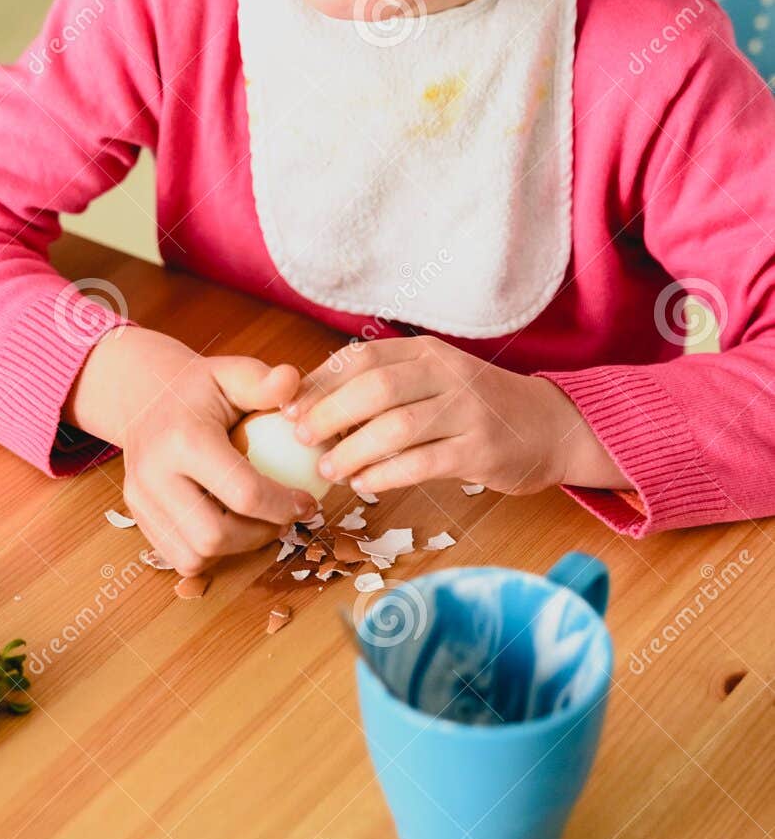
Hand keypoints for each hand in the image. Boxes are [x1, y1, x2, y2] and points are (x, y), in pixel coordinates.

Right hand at [114, 334, 314, 574]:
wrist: (144, 396)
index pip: (243, 493)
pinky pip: (179, 557)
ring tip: (257, 523)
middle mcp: (155, 474)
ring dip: (235, 548)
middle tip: (283, 518)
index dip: (284, 506)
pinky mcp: (138, 516)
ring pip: (195, 555)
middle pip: (214, 535)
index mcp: (184, 439)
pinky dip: (210, 552)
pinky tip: (228, 524)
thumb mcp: (231, 374)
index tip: (307, 503)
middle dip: (259, 535)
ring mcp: (140, 499)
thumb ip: (262, 381)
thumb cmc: (198, 387)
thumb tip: (291, 382)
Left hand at [282, 335, 626, 498]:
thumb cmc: (477, 407)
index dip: (320, 382)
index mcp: (427, 353)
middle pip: (375, 387)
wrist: (550, 426)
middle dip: (329, 412)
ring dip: (353, 450)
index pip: (362, 358)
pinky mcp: (480, 450)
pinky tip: (365, 485)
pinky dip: (387, 475)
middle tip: (300, 437)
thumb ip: (385, 387)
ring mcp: (467, 411)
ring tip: (327, 469)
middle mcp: (447, 374)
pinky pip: (423, 463)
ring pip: (396, 427)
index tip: (288, 407)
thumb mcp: (434, 381)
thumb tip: (312, 404)